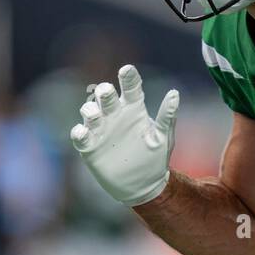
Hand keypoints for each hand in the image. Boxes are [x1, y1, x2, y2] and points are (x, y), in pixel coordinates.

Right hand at [70, 64, 179, 206]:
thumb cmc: (155, 158)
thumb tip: (175, 93)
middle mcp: (115, 115)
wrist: (143, 185)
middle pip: (105, 96)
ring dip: (90, 110)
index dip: (128, 77)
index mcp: (134, 109)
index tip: (127, 70)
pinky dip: (79, 132)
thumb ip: (168, 116)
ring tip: (96, 115)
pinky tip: (83, 132)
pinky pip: (80, 136)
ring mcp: (101, 130)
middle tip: (107, 92)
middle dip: (104, 92)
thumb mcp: (164, 137)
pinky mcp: (90, 146)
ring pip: (89, 111)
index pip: (130, 87)